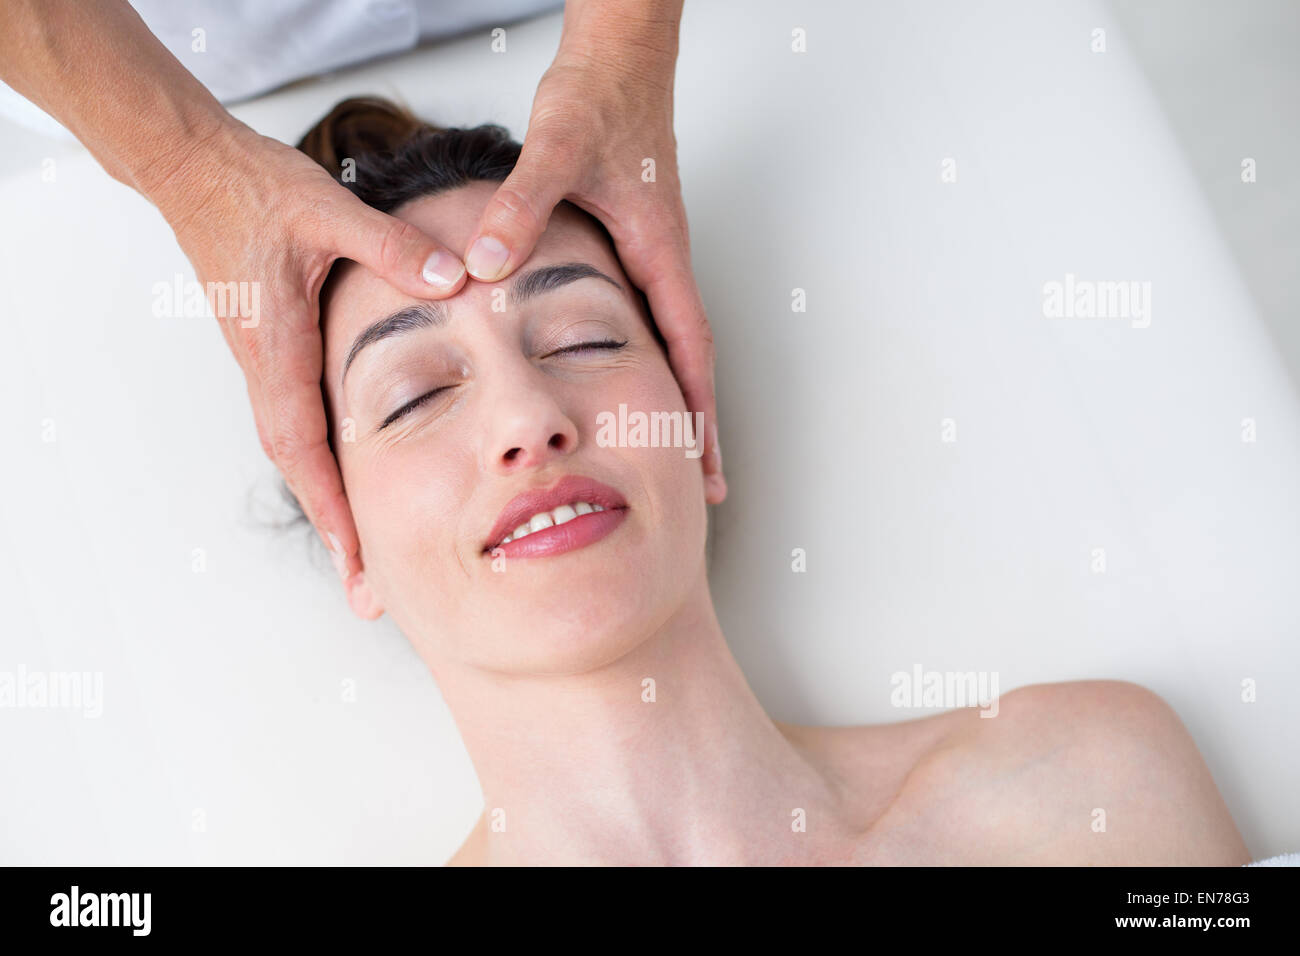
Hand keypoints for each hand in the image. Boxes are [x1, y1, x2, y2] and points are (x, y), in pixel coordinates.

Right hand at [150, 119, 469, 581]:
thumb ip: (393, 247)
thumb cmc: (255, 190)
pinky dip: (324, 467)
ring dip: (329, 506)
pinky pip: (299, 425)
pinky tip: (353, 485)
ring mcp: (268, 364)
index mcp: (277, 345)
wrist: (199, 172)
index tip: (359, 560)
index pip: (302, 444)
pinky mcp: (275, 353)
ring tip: (365, 560)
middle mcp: (267, 367)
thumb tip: (456, 281)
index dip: (331, 506)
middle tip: (367, 592)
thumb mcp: (329, 211)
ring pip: (298, 452)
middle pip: (299, 468)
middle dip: (334, 531)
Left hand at [463, 46, 726, 503]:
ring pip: (673, 340)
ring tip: (675, 448)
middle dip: (699, 420)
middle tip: (704, 481)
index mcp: (658, 248)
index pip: (690, 346)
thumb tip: (485, 268)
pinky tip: (634, 381)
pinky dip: (651, 358)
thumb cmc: (600, 97)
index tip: (703, 462)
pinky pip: (650, 316)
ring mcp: (652, 254)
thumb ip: (521, 207)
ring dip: (680, 394)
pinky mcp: (634, 243)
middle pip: (693, 357)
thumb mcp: (556, 149)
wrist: (617, 57)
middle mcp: (663, 259)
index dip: (695, 409)